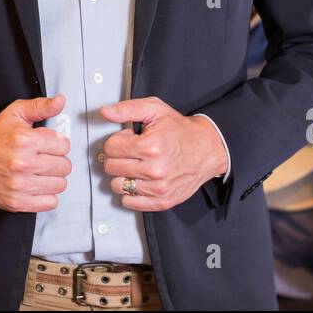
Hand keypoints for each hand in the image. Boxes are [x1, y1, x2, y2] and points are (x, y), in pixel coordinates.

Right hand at [0, 94, 71, 212]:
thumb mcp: (15, 113)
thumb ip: (40, 106)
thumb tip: (59, 102)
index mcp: (24, 140)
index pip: (63, 145)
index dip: (58, 143)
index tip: (49, 144)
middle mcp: (22, 164)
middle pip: (64, 166)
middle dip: (57, 160)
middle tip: (44, 157)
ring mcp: (19, 185)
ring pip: (60, 184)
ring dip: (53, 178)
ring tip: (41, 171)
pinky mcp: (16, 202)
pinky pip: (50, 202)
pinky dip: (47, 195)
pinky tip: (37, 184)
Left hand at [98, 97, 227, 211]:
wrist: (207, 149)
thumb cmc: (180, 130)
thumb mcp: (155, 109)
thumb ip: (127, 109)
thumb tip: (105, 112)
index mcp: (150, 147)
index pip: (110, 148)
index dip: (118, 140)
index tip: (129, 138)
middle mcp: (154, 170)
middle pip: (111, 167)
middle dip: (118, 157)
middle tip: (132, 152)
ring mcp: (158, 188)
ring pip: (117, 185)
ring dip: (123, 175)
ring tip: (136, 165)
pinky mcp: (162, 202)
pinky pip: (129, 203)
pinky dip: (130, 192)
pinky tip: (140, 180)